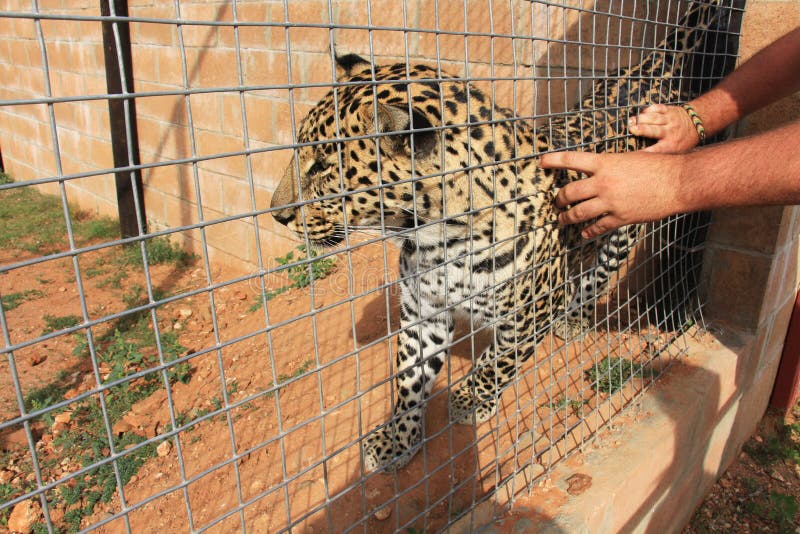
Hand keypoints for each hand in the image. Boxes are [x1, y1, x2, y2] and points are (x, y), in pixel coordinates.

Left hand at [540, 151, 683, 238]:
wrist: (678, 182)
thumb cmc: (658, 166)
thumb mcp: (629, 158)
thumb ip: (610, 166)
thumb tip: (598, 173)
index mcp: (605, 163)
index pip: (571, 159)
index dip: (553, 160)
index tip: (540, 162)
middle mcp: (603, 182)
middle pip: (569, 192)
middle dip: (559, 199)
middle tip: (556, 202)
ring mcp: (610, 202)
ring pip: (578, 213)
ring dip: (567, 218)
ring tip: (563, 220)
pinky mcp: (620, 218)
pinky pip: (598, 227)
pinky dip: (589, 232)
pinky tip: (585, 234)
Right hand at [628, 104, 700, 153]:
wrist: (697, 122)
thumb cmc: (683, 141)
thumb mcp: (678, 152)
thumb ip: (664, 155)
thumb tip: (647, 163)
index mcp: (672, 145)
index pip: (657, 150)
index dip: (646, 152)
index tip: (635, 154)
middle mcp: (671, 131)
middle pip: (654, 130)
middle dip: (642, 129)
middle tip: (632, 129)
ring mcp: (670, 119)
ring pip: (654, 117)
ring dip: (641, 118)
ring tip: (631, 121)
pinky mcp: (669, 110)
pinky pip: (658, 108)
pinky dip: (649, 109)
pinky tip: (642, 113)